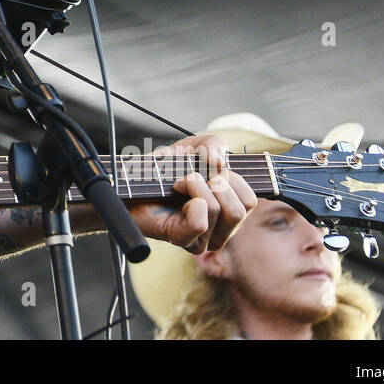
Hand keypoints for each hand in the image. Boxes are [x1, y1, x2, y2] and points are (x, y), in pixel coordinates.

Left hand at [129, 134, 256, 253]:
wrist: (133, 179)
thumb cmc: (166, 168)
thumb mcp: (195, 147)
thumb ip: (215, 144)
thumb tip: (220, 163)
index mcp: (228, 213)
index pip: (251, 200)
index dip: (233, 177)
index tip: (211, 170)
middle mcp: (220, 231)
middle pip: (240, 208)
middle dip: (216, 181)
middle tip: (193, 175)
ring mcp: (202, 239)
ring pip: (218, 210)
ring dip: (196, 184)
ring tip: (179, 182)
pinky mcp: (183, 239)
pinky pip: (199, 221)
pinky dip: (189, 196)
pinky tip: (175, 191)